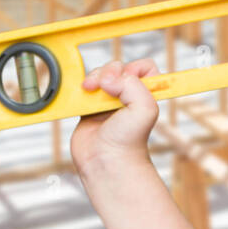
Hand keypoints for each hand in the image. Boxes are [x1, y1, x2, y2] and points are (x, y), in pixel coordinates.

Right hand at [71, 58, 160, 177]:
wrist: (107, 161)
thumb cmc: (130, 141)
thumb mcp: (144, 108)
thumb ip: (132, 85)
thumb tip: (107, 78)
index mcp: (146, 93)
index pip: (144, 67)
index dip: (135, 67)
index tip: (127, 78)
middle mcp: (128, 95)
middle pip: (118, 68)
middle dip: (109, 71)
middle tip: (105, 85)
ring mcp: (108, 101)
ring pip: (100, 75)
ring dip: (94, 78)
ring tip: (90, 89)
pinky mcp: (90, 108)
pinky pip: (84, 89)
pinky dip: (81, 88)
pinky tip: (82, 94)